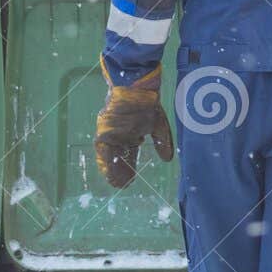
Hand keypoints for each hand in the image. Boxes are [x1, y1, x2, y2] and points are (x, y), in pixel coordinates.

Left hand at [95, 62, 175, 188]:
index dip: (131, 166)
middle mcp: (120, 134)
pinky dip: (106, 162)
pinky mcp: (105, 129)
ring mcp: (112, 132)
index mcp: (132, 132)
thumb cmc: (147, 101)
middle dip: (121, 171)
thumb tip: (168, 159)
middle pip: (120, 156)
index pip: (130, 153)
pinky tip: (109, 173)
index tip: (132, 179)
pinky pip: (104, 150)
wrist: (136, 85)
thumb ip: (161, 142)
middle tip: (124, 186)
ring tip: (116, 184)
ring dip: (113, 170)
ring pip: (111, 155)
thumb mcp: (158, 124)